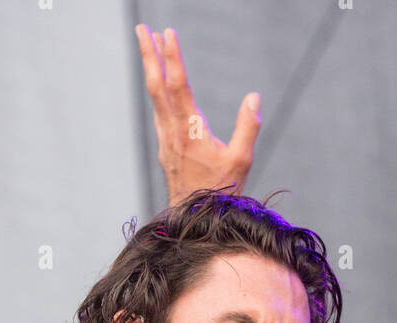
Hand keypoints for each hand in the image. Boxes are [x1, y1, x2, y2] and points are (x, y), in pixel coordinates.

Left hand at [135, 24, 260, 205]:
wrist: (197, 220)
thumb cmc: (222, 192)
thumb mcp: (241, 160)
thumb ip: (248, 127)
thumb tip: (254, 97)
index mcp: (190, 130)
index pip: (178, 85)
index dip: (172, 57)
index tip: (167, 33)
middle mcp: (173, 132)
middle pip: (157, 86)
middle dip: (148, 55)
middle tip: (142, 28)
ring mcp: (166, 140)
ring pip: (155, 98)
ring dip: (151, 70)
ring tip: (149, 47)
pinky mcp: (166, 149)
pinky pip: (159, 113)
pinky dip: (158, 92)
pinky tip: (159, 85)